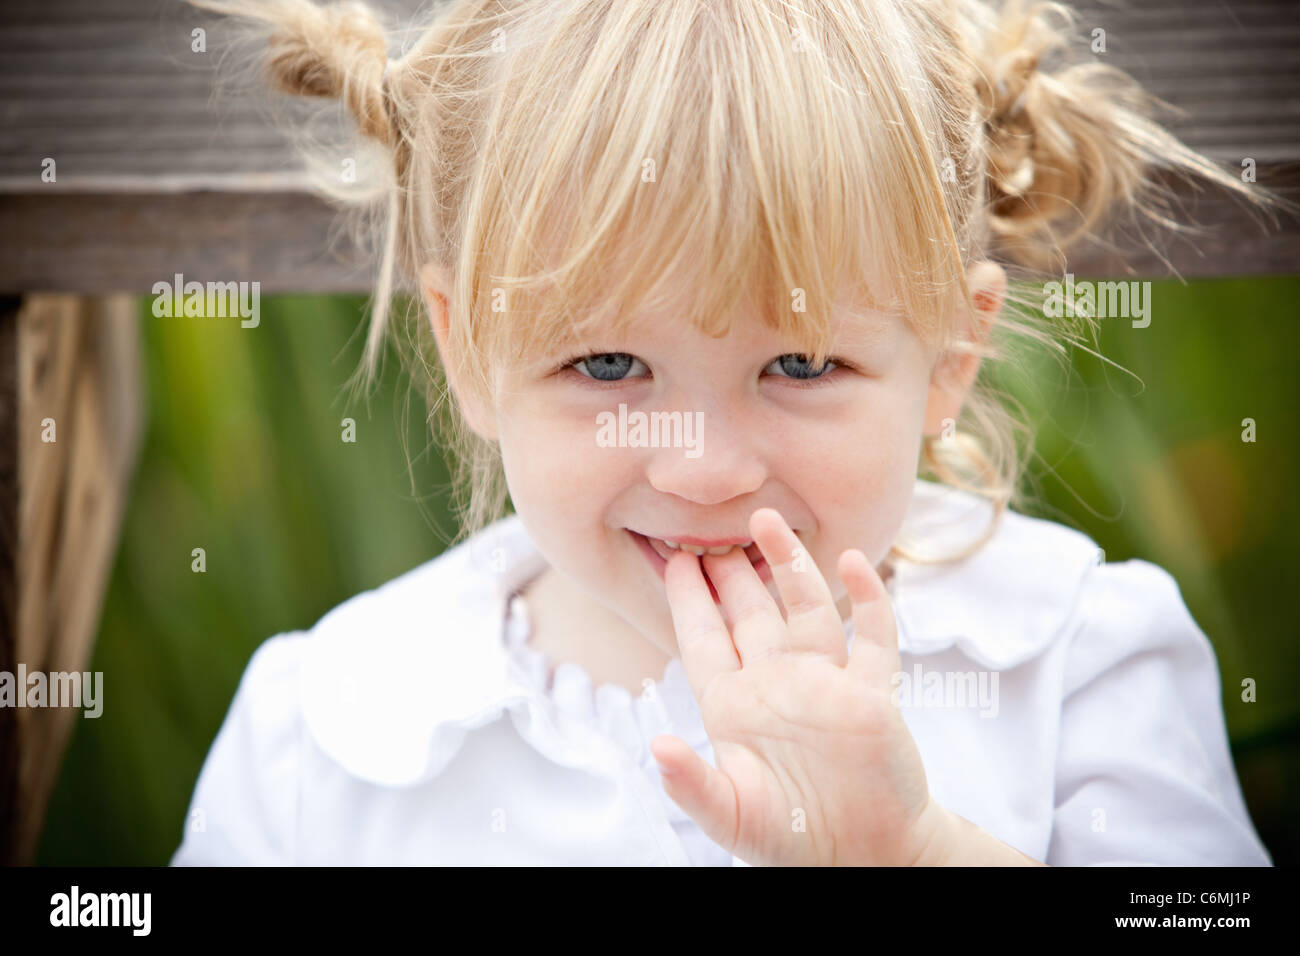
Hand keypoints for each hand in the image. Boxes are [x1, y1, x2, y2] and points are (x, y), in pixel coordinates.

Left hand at [650, 507, 948, 865]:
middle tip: (716, 524)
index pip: (705, 640)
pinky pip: (871, 635)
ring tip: (769, 520)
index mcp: (735, 708)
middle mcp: (777, 684)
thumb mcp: (733, 816)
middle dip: (732, 570)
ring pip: (805, 608)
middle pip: (750, 612)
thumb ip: (693, 785)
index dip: (689, 600)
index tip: (673, 557)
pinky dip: (865, 598)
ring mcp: (826, 682)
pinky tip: (853, 562)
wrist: (868, 856)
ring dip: (790, 564)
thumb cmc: (793, 841)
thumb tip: (657, 747)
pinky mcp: (873, 691)